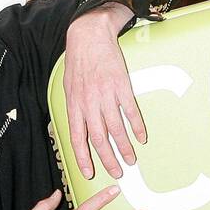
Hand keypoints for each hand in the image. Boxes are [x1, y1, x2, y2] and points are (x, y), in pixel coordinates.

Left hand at [64, 2, 145, 179]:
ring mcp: (106, 95)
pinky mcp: (121, 86)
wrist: (89, 36)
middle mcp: (89, 103)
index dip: (84, 158)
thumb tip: (79, 128)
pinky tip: (141, 137)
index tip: (90, 173)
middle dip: (108, 159)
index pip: (77, 138)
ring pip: (116, 129)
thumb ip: (74, 108)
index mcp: (74, 105)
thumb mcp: (68, 86)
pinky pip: (130, 112)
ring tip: (131, 160)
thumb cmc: (78, 62)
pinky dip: (136, 127)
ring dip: (124, 147)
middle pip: (99, 139)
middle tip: (117, 172)